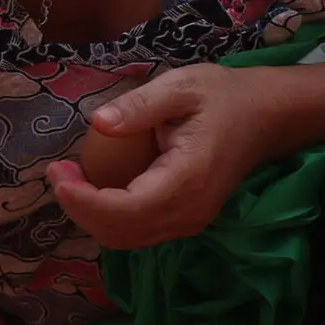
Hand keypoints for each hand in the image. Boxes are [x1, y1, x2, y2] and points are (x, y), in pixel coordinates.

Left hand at [50, 63, 285, 249]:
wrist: (266, 117)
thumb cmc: (224, 97)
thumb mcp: (182, 86)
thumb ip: (139, 105)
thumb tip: (98, 123)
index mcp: (188, 180)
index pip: (125, 210)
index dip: (83, 200)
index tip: (58, 171)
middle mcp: (189, 212)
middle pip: (120, 232)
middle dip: (79, 208)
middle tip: (58, 171)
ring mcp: (189, 222)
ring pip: (126, 238)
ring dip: (90, 215)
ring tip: (71, 178)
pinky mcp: (185, 220)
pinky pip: (137, 231)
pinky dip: (108, 216)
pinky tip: (95, 186)